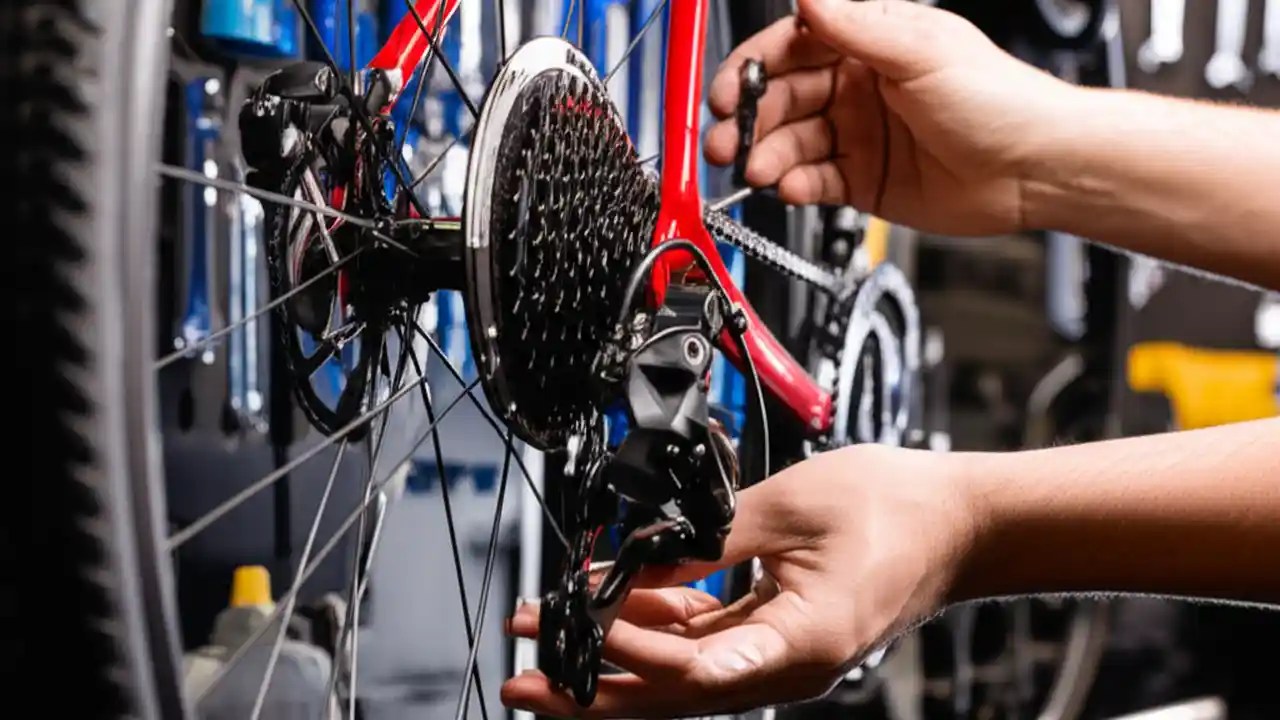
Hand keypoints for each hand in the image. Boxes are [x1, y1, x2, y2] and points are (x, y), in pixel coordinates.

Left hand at [500, 445, 978, 717]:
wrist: (956, 521)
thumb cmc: (894, 509)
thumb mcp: (788, 508)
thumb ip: (705, 542)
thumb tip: (632, 564)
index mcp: (800, 643)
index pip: (692, 667)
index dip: (622, 654)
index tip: (565, 635)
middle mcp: (786, 665)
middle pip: (673, 692)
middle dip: (594, 688)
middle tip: (526, 680)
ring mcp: (781, 655)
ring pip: (682, 674)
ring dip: (615, 659)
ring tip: (550, 643)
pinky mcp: (777, 636)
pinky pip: (705, 646)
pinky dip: (656, 632)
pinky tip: (613, 609)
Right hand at [704, 0, 1079, 235]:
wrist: (1035, 169)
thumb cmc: (999, 100)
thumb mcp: (921, 51)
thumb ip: (856, 27)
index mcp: (868, 45)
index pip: (791, 48)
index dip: (751, 68)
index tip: (726, 90)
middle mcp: (857, 88)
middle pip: (781, 100)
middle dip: (748, 119)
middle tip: (726, 139)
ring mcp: (859, 136)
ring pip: (792, 144)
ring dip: (768, 156)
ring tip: (758, 170)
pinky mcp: (864, 181)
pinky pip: (815, 182)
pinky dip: (798, 186)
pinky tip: (793, 187)